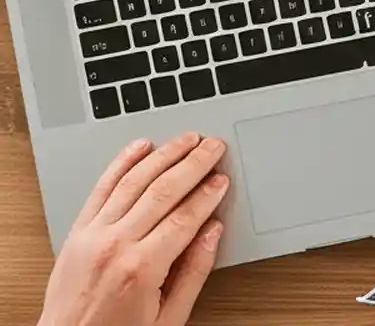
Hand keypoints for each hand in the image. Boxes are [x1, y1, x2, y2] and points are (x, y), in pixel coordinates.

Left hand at [38, 132, 229, 325]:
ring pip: (134, 181)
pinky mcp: (77, 232)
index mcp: (142, 268)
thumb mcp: (169, 318)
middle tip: (213, 147)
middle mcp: (115, 245)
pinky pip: (101, 188)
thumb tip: (212, 232)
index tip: (222, 179)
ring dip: (164, 155)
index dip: (208, 194)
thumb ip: (194, 272)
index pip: (185, 216)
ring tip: (186, 140)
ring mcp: (93, 235)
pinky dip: (122, 163)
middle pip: (163, 190)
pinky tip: (140, 148)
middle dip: (193, 164)